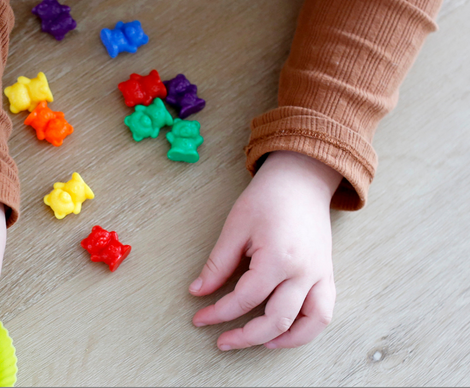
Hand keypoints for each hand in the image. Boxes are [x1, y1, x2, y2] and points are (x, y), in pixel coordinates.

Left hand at [190, 151, 341, 349]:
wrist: (300, 181)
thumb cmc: (266, 200)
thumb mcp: (235, 228)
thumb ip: (218, 264)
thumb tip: (197, 292)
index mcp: (278, 258)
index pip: (245, 299)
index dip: (219, 313)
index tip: (200, 318)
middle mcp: (304, 272)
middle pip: (276, 320)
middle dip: (245, 336)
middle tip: (221, 341)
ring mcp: (320, 275)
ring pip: (308, 324)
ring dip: (282, 341)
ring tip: (256, 344)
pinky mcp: (327, 275)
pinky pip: (323, 312)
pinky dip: (306, 329)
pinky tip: (285, 333)